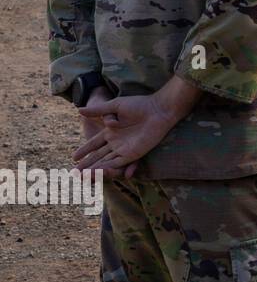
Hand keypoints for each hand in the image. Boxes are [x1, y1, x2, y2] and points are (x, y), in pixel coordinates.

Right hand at [73, 77, 198, 173]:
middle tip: (74, 173)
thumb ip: (98, 110)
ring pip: (106, 162)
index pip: (94, 143)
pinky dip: (107, 168)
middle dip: (86, 165)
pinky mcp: (133, 153)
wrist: (158, 109)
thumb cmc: (140, 105)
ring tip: (82, 176)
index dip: (85, 150)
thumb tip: (79, 109)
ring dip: (94, 170)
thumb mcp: (115, 106)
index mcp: (111, 131)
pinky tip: (96, 172)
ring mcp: (125, 149)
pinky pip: (117, 163)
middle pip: (98, 156)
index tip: (74, 158)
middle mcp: (117, 142)